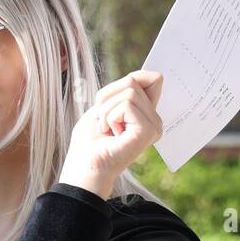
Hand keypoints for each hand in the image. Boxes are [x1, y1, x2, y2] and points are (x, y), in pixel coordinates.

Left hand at [58, 70, 163, 198]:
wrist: (84, 165)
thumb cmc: (90, 139)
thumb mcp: (105, 104)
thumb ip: (126, 89)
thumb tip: (149, 75)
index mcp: (146, 112)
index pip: (152, 77)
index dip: (128, 81)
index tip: (110, 102)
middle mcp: (154, 119)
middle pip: (133, 82)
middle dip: (107, 98)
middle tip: (104, 122)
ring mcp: (154, 126)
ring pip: (129, 92)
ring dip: (106, 110)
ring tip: (107, 129)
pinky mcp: (148, 131)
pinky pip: (126, 105)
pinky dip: (110, 117)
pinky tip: (112, 135)